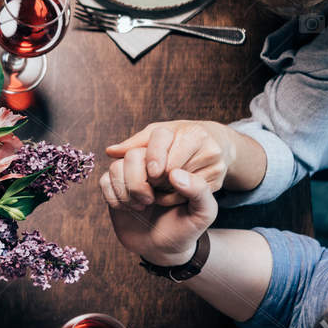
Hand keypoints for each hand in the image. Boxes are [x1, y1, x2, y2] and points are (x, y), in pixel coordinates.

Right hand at [100, 162, 217, 267]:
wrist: (164, 249)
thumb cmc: (186, 229)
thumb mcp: (203, 213)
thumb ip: (200, 191)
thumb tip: (175, 174)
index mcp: (174, 163)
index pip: (159, 139)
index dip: (156, 156)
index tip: (160, 179)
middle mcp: (150, 165)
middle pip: (133, 154)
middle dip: (138, 180)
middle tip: (150, 200)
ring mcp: (130, 176)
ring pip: (116, 166)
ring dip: (125, 190)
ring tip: (140, 206)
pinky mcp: (115, 188)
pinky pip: (104, 181)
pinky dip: (113, 197)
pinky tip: (126, 209)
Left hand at [105, 119, 233, 204]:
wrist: (217, 147)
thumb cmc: (178, 141)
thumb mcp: (158, 137)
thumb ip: (134, 145)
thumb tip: (110, 152)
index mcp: (190, 131)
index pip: (165, 145)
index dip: (153, 159)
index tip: (149, 171)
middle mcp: (204, 144)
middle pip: (170, 168)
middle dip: (156, 177)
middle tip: (151, 180)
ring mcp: (214, 163)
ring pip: (179, 184)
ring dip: (164, 188)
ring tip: (160, 184)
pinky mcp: (218, 181)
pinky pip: (189, 196)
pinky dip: (176, 196)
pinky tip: (172, 191)